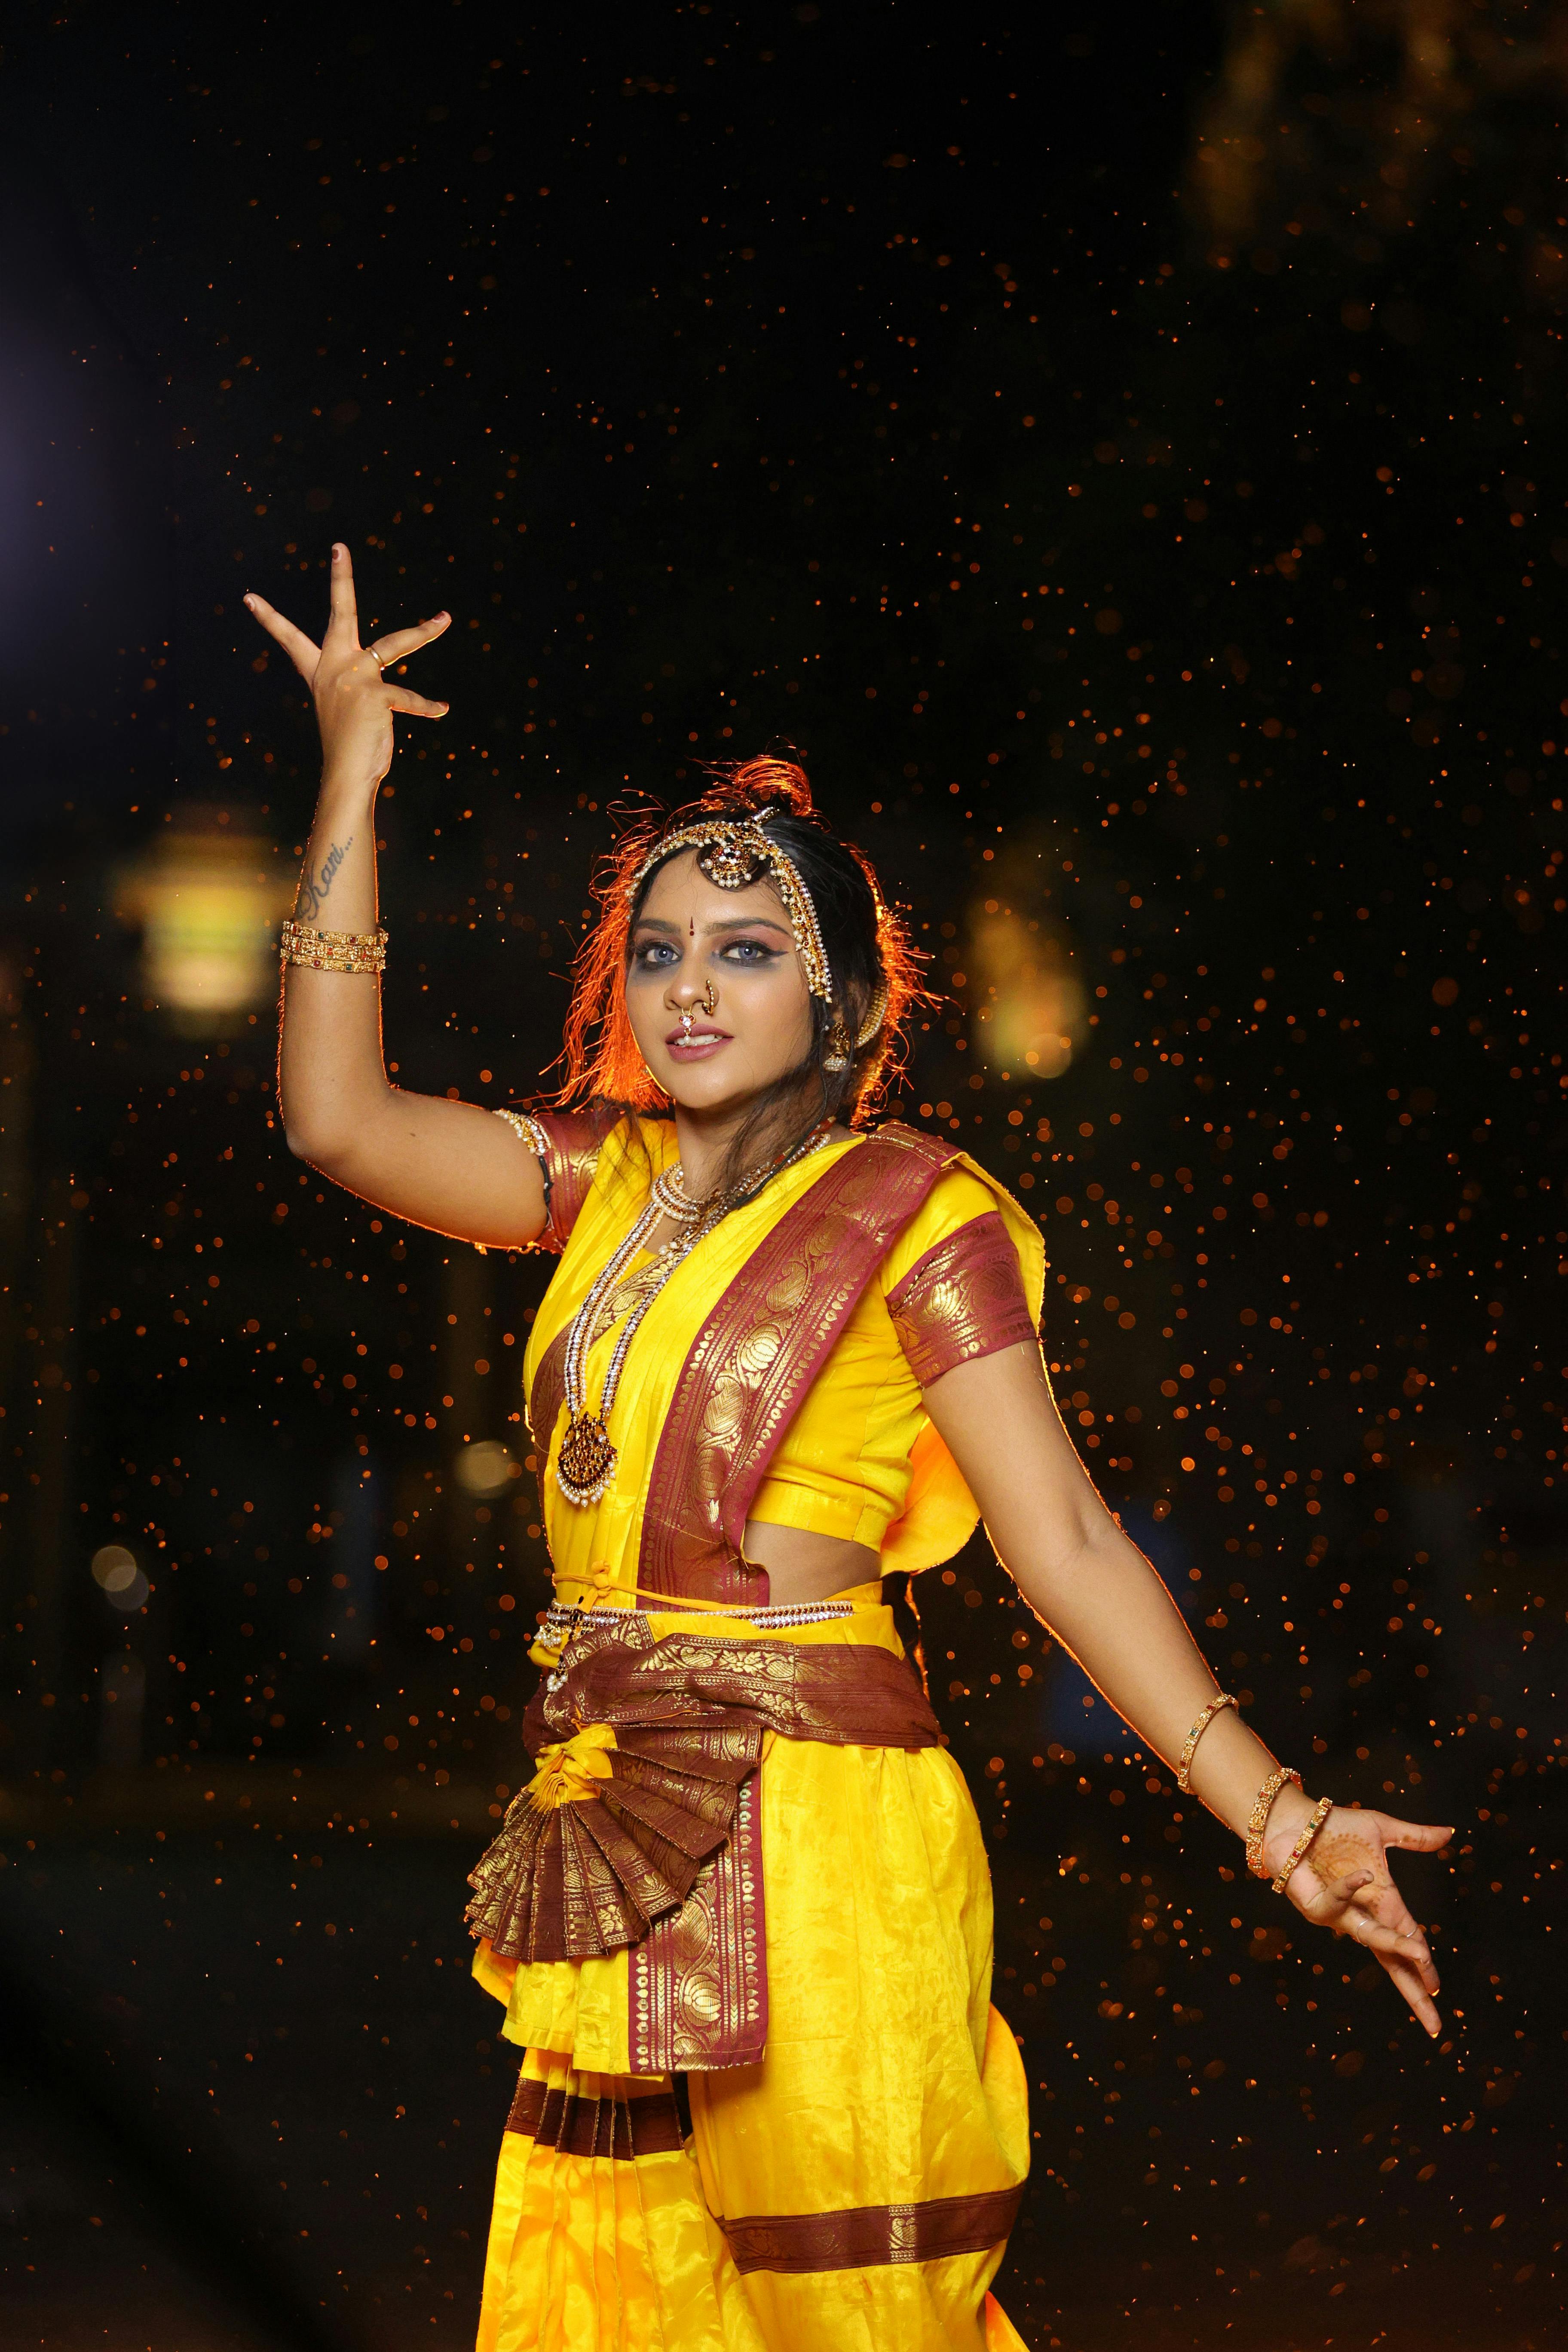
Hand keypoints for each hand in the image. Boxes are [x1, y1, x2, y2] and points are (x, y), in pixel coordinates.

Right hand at [244, 543, 449, 791]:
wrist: (347, 773)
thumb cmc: (350, 745)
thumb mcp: (347, 709)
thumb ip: (360, 689)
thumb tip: (376, 694)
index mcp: (321, 671)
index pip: (289, 639)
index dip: (269, 618)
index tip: (249, 597)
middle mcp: (336, 667)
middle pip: (341, 612)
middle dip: (341, 578)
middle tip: (339, 547)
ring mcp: (355, 677)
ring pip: (397, 642)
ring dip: (425, 631)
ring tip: (445, 618)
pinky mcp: (374, 694)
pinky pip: (408, 696)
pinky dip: (426, 706)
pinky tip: (442, 710)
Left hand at [1266, 1802, 1451, 2037]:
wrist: (1295, 1821)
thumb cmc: (1334, 1828)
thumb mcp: (1382, 1830)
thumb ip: (1415, 1837)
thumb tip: (1450, 1833)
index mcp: (1382, 1905)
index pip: (1409, 1941)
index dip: (1422, 1968)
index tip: (1437, 1990)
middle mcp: (1363, 1917)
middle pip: (1394, 1962)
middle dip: (1414, 1992)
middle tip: (1434, 2024)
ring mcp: (1339, 1916)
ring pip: (1373, 1938)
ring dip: (1396, 1948)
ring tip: (1422, 1956)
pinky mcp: (1316, 1907)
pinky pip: (1336, 1902)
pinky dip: (1349, 1888)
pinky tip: (1365, 1876)